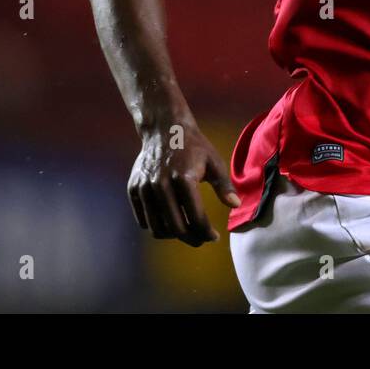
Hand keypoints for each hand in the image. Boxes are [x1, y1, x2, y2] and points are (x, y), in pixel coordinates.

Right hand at [128, 123, 241, 245]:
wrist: (164, 128)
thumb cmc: (194, 146)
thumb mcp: (214, 162)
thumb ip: (224, 185)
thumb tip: (235, 205)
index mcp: (184, 178)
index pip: (196, 217)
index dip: (206, 232)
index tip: (214, 237)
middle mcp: (161, 184)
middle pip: (176, 227)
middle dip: (192, 239)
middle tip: (201, 240)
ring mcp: (144, 187)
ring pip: (157, 228)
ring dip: (173, 235)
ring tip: (187, 231)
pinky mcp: (133, 189)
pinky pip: (143, 219)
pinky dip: (157, 226)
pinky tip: (171, 221)